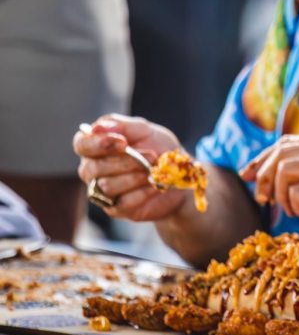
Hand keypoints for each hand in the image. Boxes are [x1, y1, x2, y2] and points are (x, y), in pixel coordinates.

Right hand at [74, 115, 189, 221]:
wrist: (179, 176)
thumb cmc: (158, 149)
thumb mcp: (146, 131)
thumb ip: (123, 126)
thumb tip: (97, 127)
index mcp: (95, 147)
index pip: (82, 145)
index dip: (98, 144)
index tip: (123, 142)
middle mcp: (92, 169)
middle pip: (95, 167)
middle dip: (126, 161)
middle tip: (152, 155)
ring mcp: (102, 191)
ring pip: (107, 186)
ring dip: (135, 177)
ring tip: (154, 170)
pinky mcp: (116, 208)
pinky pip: (123, 203)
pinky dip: (143, 192)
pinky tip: (155, 185)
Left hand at [239, 135, 298, 247]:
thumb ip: (298, 170)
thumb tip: (252, 171)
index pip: (286, 142)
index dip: (261, 158)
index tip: (247, 176)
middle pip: (281, 153)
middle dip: (264, 177)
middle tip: (264, 199)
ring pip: (284, 172)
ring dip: (282, 196)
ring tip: (296, 210)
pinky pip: (296, 195)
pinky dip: (297, 209)